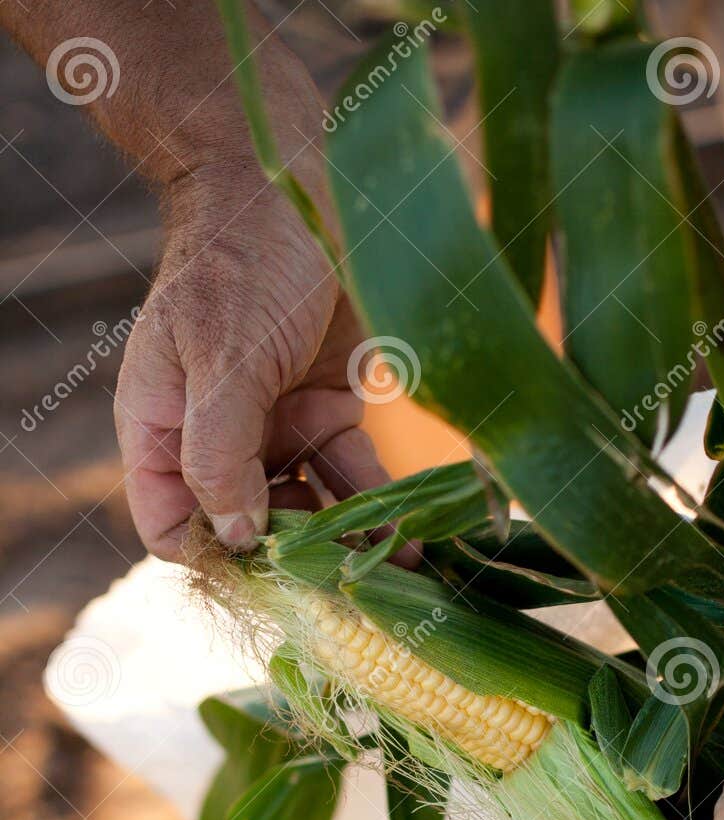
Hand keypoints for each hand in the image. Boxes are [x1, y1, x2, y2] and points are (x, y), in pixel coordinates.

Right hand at [114, 164, 391, 559]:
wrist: (298, 185)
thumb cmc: (240, 263)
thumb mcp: (222, 359)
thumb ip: (218, 452)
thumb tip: (234, 537)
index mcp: (164, 432)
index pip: (172, 528)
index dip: (212, 557)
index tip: (266, 570)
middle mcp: (216, 443)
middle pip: (247, 532)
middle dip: (294, 560)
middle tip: (346, 581)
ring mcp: (274, 432)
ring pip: (306, 513)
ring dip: (345, 545)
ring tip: (391, 572)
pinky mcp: (328, 417)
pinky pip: (352, 479)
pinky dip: (378, 509)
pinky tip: (412, 540)